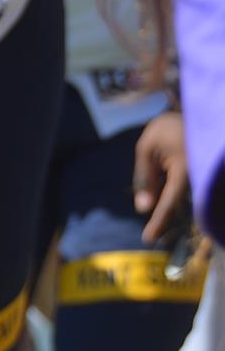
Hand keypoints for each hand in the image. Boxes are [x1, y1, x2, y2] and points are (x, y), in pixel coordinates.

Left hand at [136, 108, 195, 243]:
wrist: (197, 112)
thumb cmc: (167, 129)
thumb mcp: (147, 149)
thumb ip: (144, 178)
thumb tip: (142, 208)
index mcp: (185, 171)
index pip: (169, 203)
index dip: (158, 222)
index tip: (148, 239)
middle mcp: (202, 179)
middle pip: (181, 206)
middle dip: (166, 218)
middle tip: (152, 234)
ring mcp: (207, 179)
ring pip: (188, 201)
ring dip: (172, 206)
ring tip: (158, 216)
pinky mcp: (208, 178)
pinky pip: (193, 194)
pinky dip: (179, 198)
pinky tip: (166, 199)